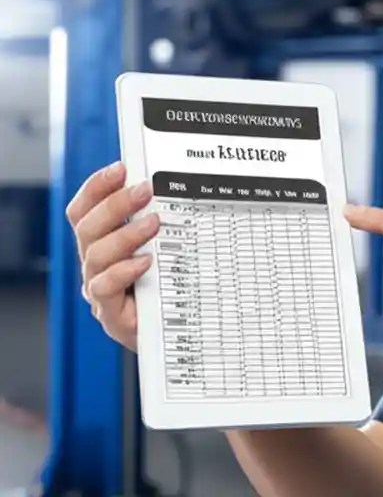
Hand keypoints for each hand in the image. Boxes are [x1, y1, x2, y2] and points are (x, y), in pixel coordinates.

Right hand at [64, 161, 157, 351]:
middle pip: (87, 228)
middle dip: (114, 204)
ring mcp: (100, 290)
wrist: (174, 337)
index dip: (95, 187)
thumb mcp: (166, 250)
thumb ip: (161, 224)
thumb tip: (174, 190)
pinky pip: (104, 289)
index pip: (84, 211)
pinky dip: (123, 272)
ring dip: (124, 235)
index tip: (120, 169)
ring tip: (152, 224)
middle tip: (144, 190)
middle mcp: (96, 265)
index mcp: (103, 244)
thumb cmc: (168, 289)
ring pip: (95, 255)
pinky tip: (144, 263)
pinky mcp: (112, 315)